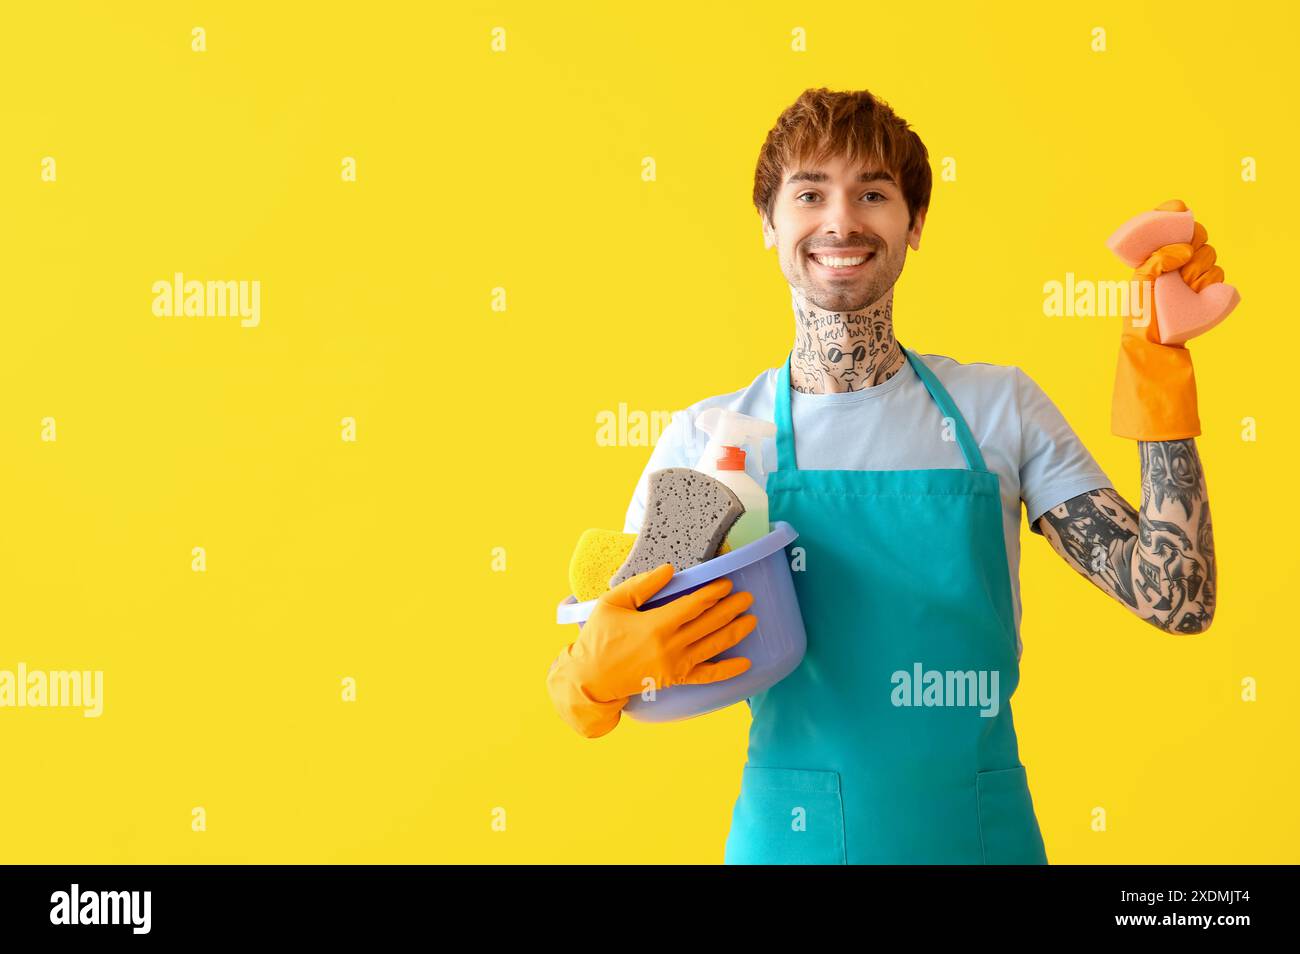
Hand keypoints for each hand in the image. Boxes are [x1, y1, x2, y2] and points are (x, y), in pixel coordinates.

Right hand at [569, 563, 755, 703]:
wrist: (591, 679)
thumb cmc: (598, 637)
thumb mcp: (613, 603)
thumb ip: (642, 584)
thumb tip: (670, 569)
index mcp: (656, 624)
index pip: (693, 605)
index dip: (712, 593)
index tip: (726, 584)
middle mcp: (670, 646)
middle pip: (709, 623)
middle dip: (730, 609)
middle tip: (747, 597)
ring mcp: (675, 665)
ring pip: (713, 646)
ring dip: (735, 632)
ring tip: (752, 620)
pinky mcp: (675, 679)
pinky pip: (707, 676)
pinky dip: (728, 670)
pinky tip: (746, 663)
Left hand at [1109, 199, 1238, 345]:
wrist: (1154, 341)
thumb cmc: (1140, 311)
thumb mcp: (1140, 281)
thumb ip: (1156, 259)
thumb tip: (1184, 250)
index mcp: (1159, 251)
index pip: (1171, 221)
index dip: (1176, 212)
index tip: (1179, 212)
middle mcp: (1178, 258)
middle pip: (1198, 233)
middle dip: (1193, 243)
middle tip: (1181, 263)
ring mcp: (1194, 271)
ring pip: (1209, 252)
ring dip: (1198, 267)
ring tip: (1183, 285)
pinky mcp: (1208, 286)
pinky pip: (1218, 272)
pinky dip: (1207, 281)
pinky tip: (1194, 291)